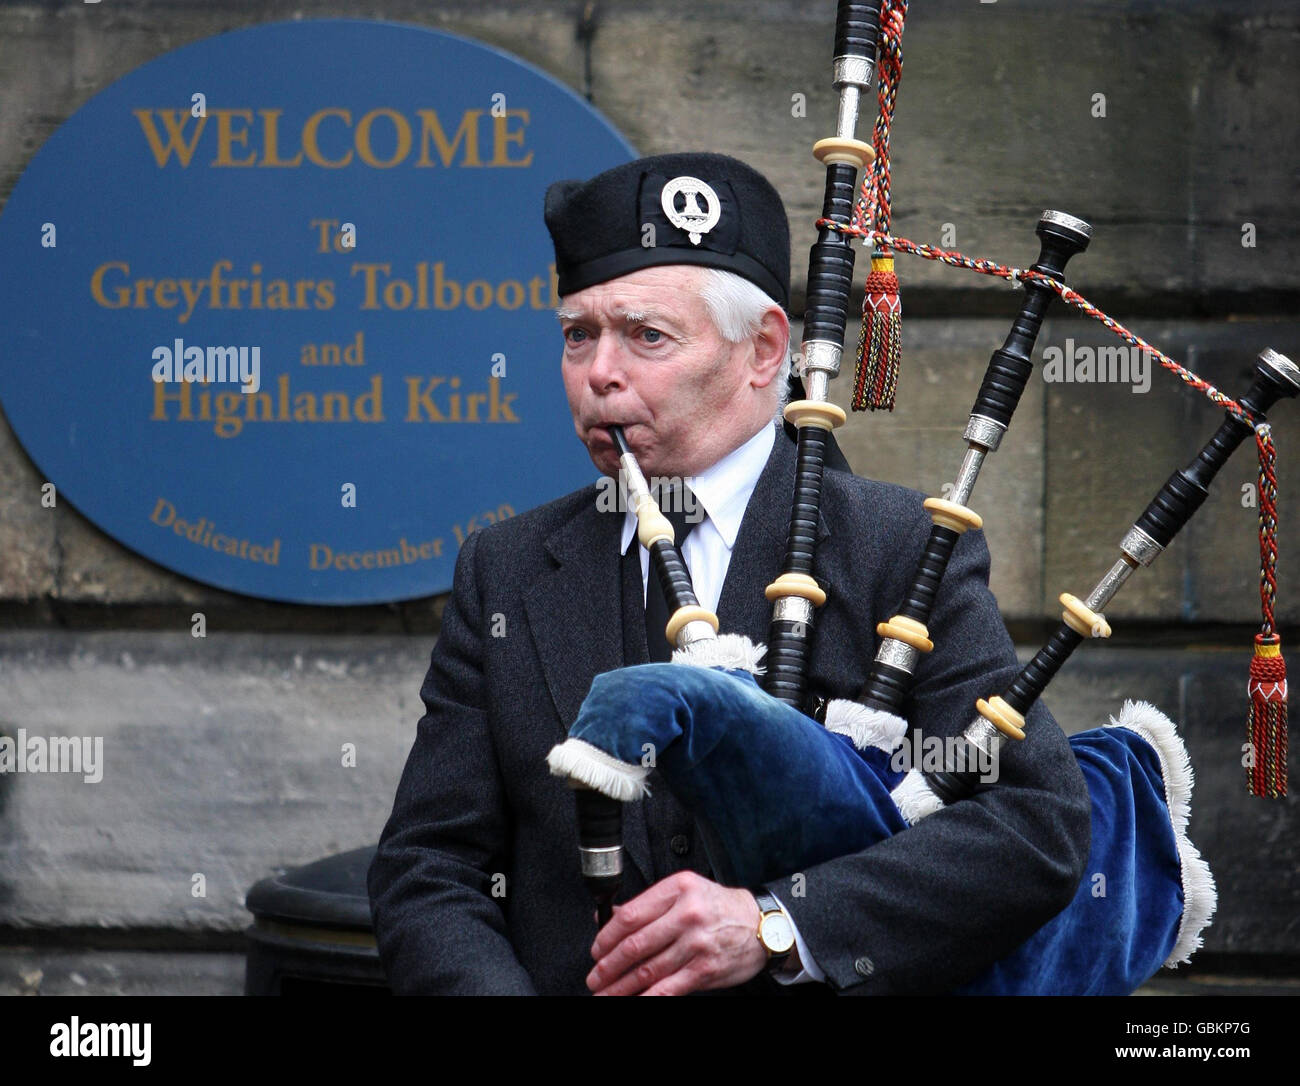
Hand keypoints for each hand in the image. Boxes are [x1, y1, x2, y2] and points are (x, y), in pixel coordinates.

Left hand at [587, 871, 767, 995]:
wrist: (760, 926)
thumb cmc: (718, 907)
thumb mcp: (685, 892)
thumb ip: (649, 905)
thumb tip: (610, 918)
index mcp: (677, 889)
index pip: (631, 916)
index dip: (606, 937)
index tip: (597, 950)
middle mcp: (686, 914)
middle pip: (635, 945)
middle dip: (608, 966)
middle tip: (596, 977)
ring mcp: (696, 943)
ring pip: (648, 970)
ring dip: (621, 987)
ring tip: (606, 994)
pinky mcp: (705, 969)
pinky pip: (668, 988)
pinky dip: (646, 998)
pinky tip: (634, 1000)